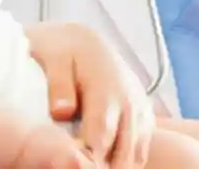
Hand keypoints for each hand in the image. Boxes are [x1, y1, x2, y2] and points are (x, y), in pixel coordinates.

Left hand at [27, 22, 154, 168]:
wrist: (85, 43)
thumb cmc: (63, 52)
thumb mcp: (54, 59)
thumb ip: (58, 85)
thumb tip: (61, 112)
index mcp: (107, 87)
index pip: (101, 134)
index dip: (88, 159)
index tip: (73, 165)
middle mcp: (130, 100)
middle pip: (123, 151)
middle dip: (103, 166)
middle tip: (81, 167)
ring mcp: (140, 109)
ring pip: (135, 155)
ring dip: (117, 165)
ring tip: (93, 167)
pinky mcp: (144, 117)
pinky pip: (141, 150)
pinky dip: (126, 161)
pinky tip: (107, 164)